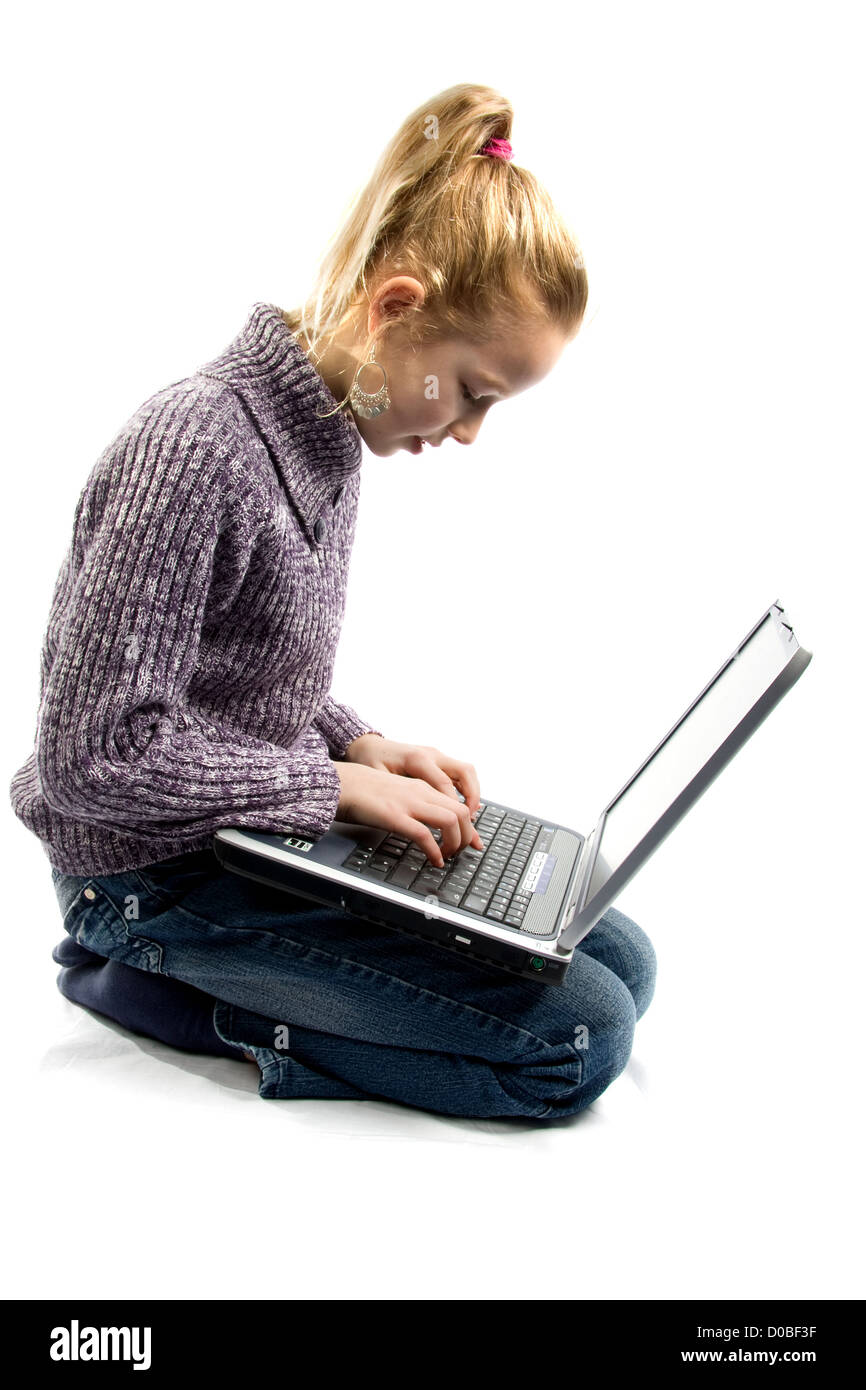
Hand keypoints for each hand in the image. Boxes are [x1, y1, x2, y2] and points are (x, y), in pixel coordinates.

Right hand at [333, 761, 482, 866]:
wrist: (339, 783)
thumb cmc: (363, 791)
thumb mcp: (396, 793)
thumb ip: (412, 805)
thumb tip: (424, 824)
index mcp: (421, 787)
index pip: (457, 804)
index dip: (469, 826)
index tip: (472, 842)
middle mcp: (420, 792)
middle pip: (462, 812)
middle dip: (467, 836)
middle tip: (459, 851)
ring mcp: (408, 803)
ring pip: (451, 820)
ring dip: (455, 842)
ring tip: (448, 856)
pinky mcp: (394, 815)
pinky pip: (424, 835)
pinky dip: (434, 850)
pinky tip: (434, 860)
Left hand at [344, 735, 481, 817]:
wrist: (368, 745)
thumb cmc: (371, 761)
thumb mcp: (378, 778)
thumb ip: (396, 792)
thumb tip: (410, 814)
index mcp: (417, 758)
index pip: (444, 782)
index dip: (453, 805)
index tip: (454, 824)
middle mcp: (431, 754)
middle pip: (464, 772)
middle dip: (472, 797)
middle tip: (470, 820)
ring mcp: (437, 756)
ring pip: (466, 771)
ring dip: (473, 793)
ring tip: (470, 816)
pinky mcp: (438, 761)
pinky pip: (460, 774)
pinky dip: (466, 790)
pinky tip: (462, 807)